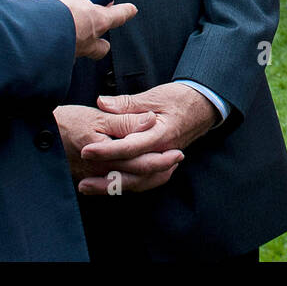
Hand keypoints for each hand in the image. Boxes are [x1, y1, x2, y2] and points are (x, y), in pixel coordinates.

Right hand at [33, 0, 136, 59]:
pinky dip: (59, 52)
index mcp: (97, 20)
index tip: (132, 9)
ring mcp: (74, 52)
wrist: (36, 33)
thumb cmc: (56, 10)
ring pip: (82, 53)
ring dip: (78, 45)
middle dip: (102, 41)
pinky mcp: (58, 60)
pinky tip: (51, 45)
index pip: (119, 15)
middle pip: (102, 46)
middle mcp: (88, 39)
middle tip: (96, 31)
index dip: (126, 11)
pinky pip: (63, 59)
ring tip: (68, 36)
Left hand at [76, 83, 218, 194]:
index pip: (130, 147)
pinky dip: (127, 186)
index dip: (107, 151)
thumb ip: (126, 103)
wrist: (204, 105)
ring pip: (140, 182)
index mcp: (160, 134)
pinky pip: (146, 181)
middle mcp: (164, 152)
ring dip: (114, 188)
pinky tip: (109, 186)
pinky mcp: (162, 163)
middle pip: (134, 174)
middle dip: (107, 181)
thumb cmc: (179, 98)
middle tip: (82, 184)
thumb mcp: (153, 96)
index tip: (86, 151)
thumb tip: (102, 103)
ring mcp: (164, 160)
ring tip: (90, 189)